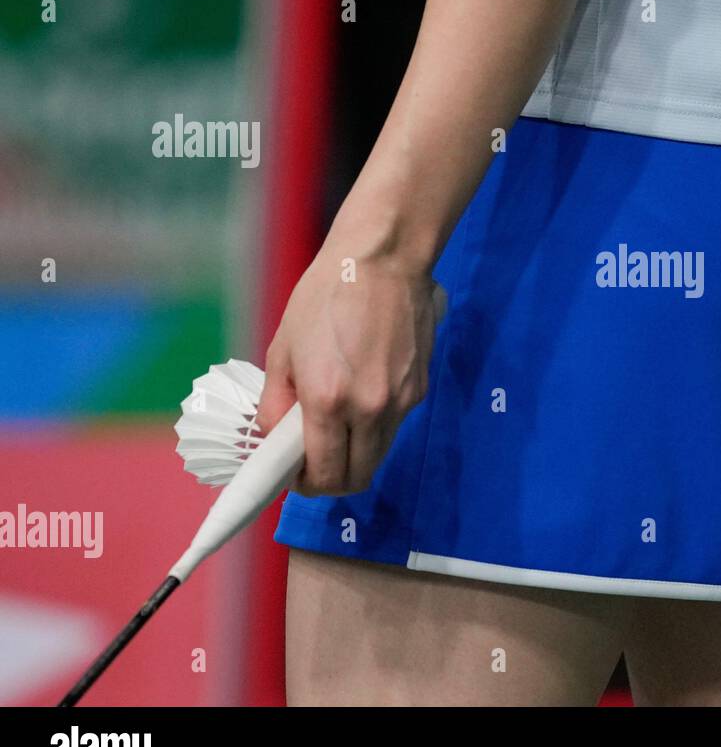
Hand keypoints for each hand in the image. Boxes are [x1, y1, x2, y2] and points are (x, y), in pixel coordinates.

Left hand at [256, 235, 436, 496]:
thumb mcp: (282, 349)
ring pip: (378, 454)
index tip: (295, 475)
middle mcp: (371, 411)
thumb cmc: (324, 296)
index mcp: (329, 402)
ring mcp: (401, 401)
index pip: (325, 476)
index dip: (306, 486)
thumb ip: (276, 404)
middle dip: (333, 479)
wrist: (383, 260)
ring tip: (338, 422)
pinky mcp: (420, 388)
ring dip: (355, 453)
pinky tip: (363, 390)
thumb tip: (274, 440)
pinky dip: (374, 425)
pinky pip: (394, 424)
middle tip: (315, 459)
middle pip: (358, 477)